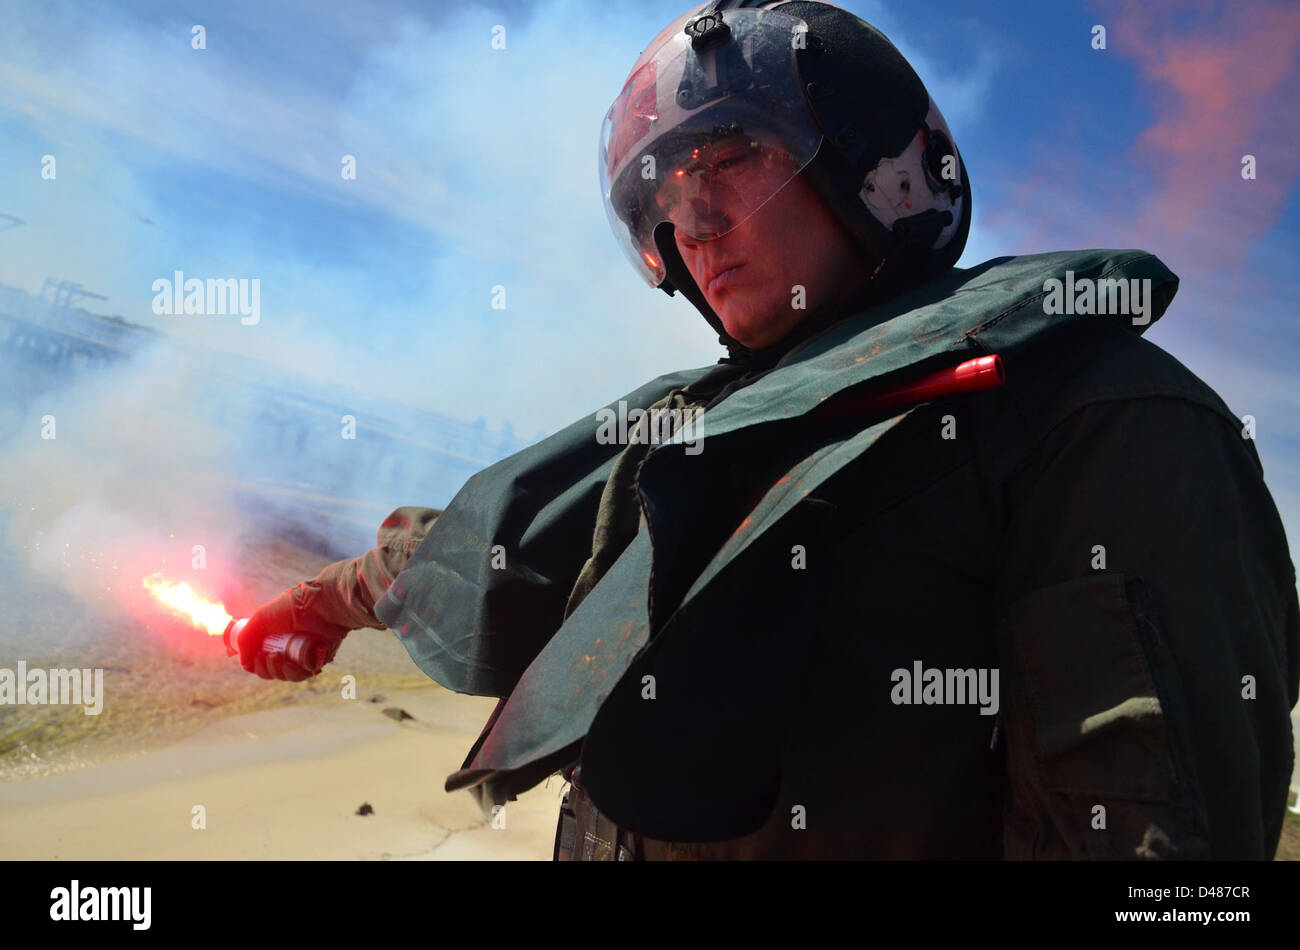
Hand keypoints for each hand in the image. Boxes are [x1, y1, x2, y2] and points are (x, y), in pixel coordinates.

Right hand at [236, 584, 352, 681]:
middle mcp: (288, 647)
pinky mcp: (318, 660)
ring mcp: (303, 654)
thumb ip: (245, 639)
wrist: (321, 605)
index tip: (255, 656)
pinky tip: (289, 664)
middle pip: (271, 671)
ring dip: (277, 672)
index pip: (260, 660)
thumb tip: (244, 665)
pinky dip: (294, 673)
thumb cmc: (292, 608)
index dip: (255, 664)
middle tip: (265, 656)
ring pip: (286, 675)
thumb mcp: (261, 619)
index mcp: (275, 637)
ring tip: (277, 658)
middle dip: (264, 669)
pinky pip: (303, 674)